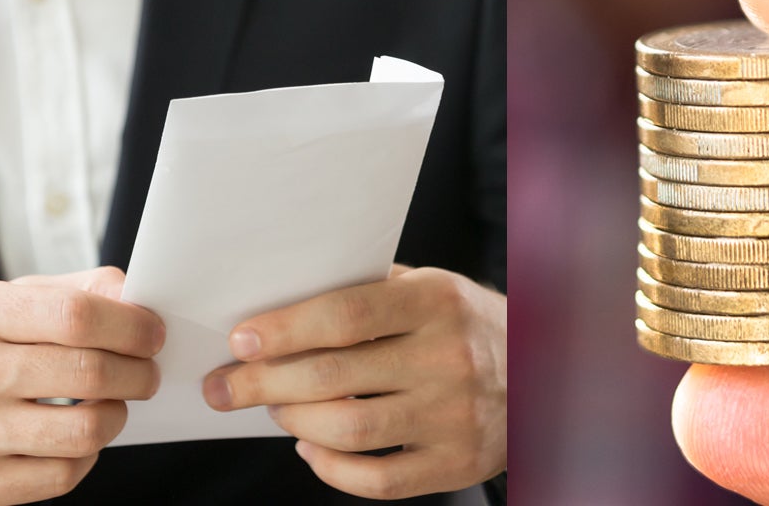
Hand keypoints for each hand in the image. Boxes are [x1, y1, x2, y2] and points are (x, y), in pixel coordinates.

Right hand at [0, 266, 165, 504]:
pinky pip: (60, 477)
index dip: (130, 324)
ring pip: (84, 431)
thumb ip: (65, 292)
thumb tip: (133, 293)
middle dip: (138, 372)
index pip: (75, 315)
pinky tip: (75, 438)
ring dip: (116, 415)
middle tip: (146, 371)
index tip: (152, 332)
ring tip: (111, 403)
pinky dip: (85, 457)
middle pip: (89, 372)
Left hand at [202, 265, 506, 498]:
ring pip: (349, 429)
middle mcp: (448, 358)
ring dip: (294, 421)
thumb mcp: (430, 288)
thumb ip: (368, 292)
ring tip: (274, 409)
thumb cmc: (463, 323)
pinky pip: (378, 480)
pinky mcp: (456, 464)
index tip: (240, 341)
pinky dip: (331, 468)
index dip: (285, 329)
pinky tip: (309, 446)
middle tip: (224, 387)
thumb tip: (278, 303)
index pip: (346, 314)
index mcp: (435, 302)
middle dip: (264, 384)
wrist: (544, 372)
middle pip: (334, 375)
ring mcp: (454, 417)